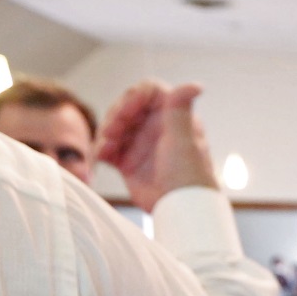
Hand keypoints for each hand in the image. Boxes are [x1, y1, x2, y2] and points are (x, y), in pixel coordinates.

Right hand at [97, 81, 219, 212]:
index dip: (134, 96)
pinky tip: (100, 158)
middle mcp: (155, 126)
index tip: (127, 111)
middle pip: (126, 106)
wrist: (180, 210)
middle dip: (116, 116)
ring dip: (105, 134)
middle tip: (113, 132)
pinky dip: (100, 150)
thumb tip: (195, 85)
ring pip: (114, 126)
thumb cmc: (188, 175)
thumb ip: (179, 111)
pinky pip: (107, 149)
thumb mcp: (183, 140)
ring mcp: (140, 143)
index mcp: (173, 116)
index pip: (149, 91)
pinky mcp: (127, 161)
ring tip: (107, 148)